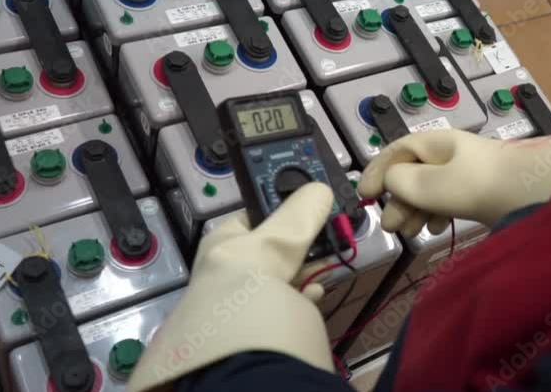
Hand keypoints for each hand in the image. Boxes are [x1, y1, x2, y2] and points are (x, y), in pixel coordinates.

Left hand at [128, 183, 335, 391]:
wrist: (242, 361)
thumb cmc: (246, 292)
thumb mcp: (273, 244)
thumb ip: (298, 215)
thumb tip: (320, 189)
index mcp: (221, 247)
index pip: (253, 216)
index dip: (282, 207)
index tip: (313, 202)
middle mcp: (230, 274)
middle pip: (275, 246)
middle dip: (303, 241)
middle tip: (329, 231)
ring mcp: (248, 304)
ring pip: (286, 275)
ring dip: (309, 268)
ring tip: (330, 259)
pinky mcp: (266, 328)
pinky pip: (291, 304)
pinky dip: (306, 296)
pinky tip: (314, 293)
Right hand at [359, 128, 550, 235]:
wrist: (533, 193)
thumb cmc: (479, 185)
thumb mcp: (431, 183)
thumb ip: (402, 181)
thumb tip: (391, 181)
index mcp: (435, 142)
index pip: (396, 150)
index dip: (377, 171)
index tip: (366, 197)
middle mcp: (448, 153)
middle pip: (411, 172)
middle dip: (397, 198)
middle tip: (391, 225)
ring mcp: (465, 172)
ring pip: (428, 189)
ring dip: (414, 209)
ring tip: (411, 231)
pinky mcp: (479, 192)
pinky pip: (447, 200)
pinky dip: (436, 213)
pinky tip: (437, 228)